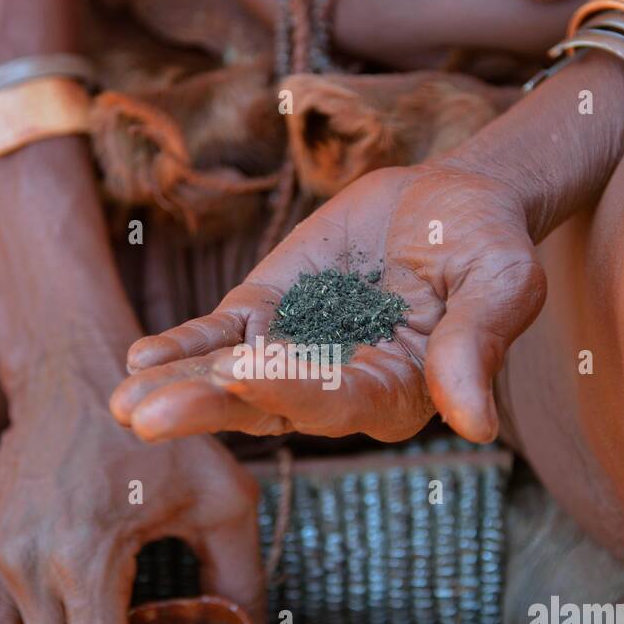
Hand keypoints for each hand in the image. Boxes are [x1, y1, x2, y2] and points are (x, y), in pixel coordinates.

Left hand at [111, 162, 546, 445]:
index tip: (243, 373)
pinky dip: (182, 348)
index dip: (292, 389)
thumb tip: (477, 424)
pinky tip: (140, 359)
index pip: (338, 400)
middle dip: (206, 409)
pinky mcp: (266, 312)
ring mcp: (294, 350)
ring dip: (179, 389)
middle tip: (145, 418)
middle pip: (266, 405)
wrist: (451, 198)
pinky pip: (218, 335)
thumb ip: (478, 345)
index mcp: (396, 393)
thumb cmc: (487, 245)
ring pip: (229, 377)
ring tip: (123, 402)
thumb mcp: (500, 283)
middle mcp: (337, 387)